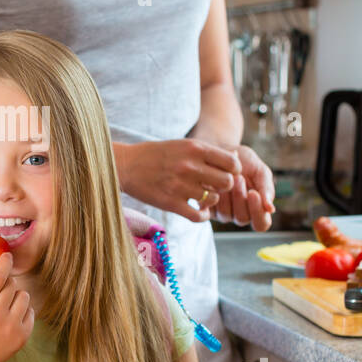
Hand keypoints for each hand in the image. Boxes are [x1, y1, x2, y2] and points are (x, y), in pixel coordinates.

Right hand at [0, 247, 33, 361]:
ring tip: (2, 309)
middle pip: (11, 284)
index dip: (4, 262)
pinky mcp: (23, 336)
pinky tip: (9, 320)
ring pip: (23, 295)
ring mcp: (11, 328)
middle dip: (5, 283)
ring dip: (15, 297)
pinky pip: (30, 310)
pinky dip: (22, 311)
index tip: (6, 256)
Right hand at [115, 139, 241, 223]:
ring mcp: (180, 186)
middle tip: (214, 186)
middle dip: (224, 186)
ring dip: (211, 200)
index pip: (232, 163)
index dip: (233, 170)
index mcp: (194, 148)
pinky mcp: (171, 203)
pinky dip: (203, 216)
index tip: (226, 173)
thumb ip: (207, 153)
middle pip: (227, 182)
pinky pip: (199, 216)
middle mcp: (190, 166)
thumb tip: (235, 162)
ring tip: (201, 196)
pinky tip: (199, 211)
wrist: (126, 165)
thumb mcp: (182, 145)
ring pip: (214, 200)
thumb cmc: (156, 154)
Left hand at [208, 145, 274, 230]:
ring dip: (227, 195)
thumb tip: (270, 209)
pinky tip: (213, 181)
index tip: (254, 193)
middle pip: (242, 219)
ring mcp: (222, 212)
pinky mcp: (206, 208)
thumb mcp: (260, 170)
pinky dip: (212, 195)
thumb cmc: (244, 161)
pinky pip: (209, 209)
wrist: (221, 149)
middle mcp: (239, 213)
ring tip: (226, 176)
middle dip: (240, 198)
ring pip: (225, 215)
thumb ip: (267, 188)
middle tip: (238, 178)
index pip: (261, 224)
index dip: (258, 213)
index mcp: (256, 208)